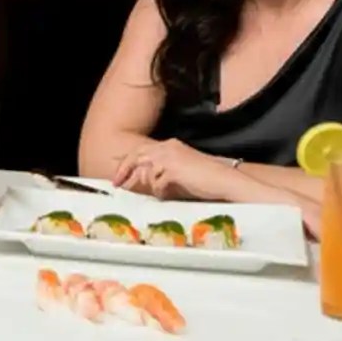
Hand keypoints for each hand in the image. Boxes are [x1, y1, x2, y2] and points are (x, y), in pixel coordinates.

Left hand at [112, 139, 239, 200]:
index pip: (140, 151)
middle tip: (117, 184)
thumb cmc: (203, 180)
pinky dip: (159, 192)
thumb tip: (140, 181)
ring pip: (145, 171)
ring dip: (146, 185)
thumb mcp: (178, 172)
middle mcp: (167, 147)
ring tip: (151, 193)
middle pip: (136, 156)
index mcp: (169, 145)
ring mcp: (170, 156)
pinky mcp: (174, 169)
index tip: (117, 176)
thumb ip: (159, 173)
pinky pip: (157, 183)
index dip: (126, 163)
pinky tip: (167, 195)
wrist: (224, 181)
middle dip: (124, 171)